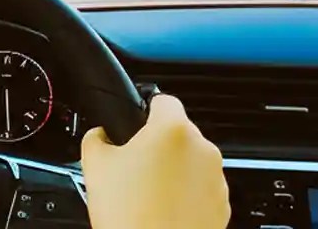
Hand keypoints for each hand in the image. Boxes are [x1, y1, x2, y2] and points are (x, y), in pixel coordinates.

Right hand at [80, 94, 229, 228]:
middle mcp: (202, 149)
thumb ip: (98, 137)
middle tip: (134, 169)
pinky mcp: (222, 204)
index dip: (144, 112)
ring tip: (147, 195)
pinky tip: (163, 210)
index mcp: (172, 129)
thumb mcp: (95, 166)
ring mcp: (216, 178)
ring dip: (173, 171)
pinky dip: (186, 194)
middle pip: (177, 133)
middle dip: (158, 146)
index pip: (162, 100)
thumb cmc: (130, 216)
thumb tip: (102, 134)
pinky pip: (201, 188)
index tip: (135, 127)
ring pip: (191, 162)